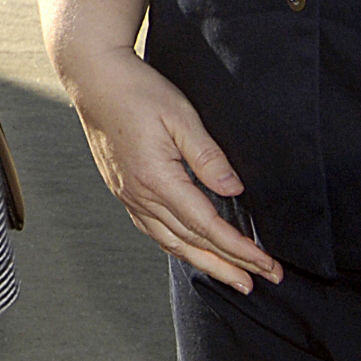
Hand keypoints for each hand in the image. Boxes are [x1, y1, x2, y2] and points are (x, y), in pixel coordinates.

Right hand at [35, 0, 282, 290]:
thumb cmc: (136, 89)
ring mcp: (125, 192)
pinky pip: (149, 228)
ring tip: (229, 276)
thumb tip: (234, 191)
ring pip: (167, 241)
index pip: (207, 226)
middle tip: (257, 284)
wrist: (92, 75)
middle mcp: (138, 193)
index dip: (240, 250)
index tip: (268, 265)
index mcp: (156, 178)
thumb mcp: (181, 116)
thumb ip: (209, 157)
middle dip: (226, 266)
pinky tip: (187, 248)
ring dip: (202, 261)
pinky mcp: (119, 186)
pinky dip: (174, 245)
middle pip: (189, 242)